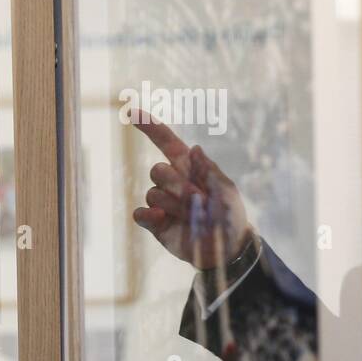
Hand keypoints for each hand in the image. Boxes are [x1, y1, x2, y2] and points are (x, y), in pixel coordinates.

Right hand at [128, 108, 251, 269]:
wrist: (225, 248)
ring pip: (152, 193)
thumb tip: (194, 148)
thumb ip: (209, 170)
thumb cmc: (229, 215)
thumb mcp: (226, 189)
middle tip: (197, 199)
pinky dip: (149, 215)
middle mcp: (171, 182)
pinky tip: (162, 219)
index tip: (131, 112)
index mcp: (188, 168)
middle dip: (175, 184)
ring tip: (192, 216)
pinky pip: (140, 213)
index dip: (150, 127)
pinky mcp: (153, 222)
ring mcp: (160, 202)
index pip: (166, 142)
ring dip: (173, 205)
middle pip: (157, 170)